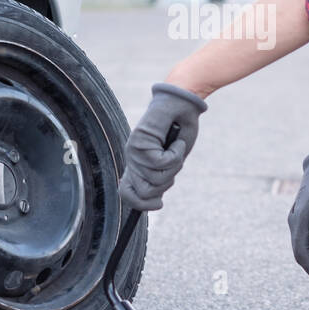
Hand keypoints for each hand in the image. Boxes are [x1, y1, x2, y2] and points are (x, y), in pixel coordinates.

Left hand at [118, 82, 207, 210]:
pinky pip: (160, 162)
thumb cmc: (179, 133)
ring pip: (155, 178)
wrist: (181, 105)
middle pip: (146, 192)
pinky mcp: (140, 140)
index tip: (159, 203)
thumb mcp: (171, 162)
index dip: (142, 205)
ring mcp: (134, 150)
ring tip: (175, 147)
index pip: (127, 194)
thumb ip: (160, 179)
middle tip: (173, 164)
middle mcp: (132, 159)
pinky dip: (176, 153)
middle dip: (166, 184)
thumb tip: (154, 203)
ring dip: (174, 165)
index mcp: (137, 165)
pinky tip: (176, 141)